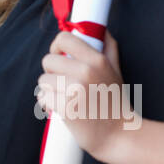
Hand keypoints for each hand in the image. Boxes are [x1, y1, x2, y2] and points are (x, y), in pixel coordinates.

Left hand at [37, 30, 124, 159]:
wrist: (120, 135)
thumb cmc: (115, 102)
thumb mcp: (116, 70)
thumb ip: (108, 48)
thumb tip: (100, 29)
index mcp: (96, 60)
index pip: (63, 38)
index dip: (57, 47)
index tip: (60, 58)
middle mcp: (85, 71)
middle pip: (48, 60)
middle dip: (52, 73)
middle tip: (65, 85)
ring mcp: (75, 90)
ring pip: (43, 80)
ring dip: (49, 90)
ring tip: (65, 99)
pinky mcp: (66, 108)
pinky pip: (43, 98)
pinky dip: (47, 105)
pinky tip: (60, 110)